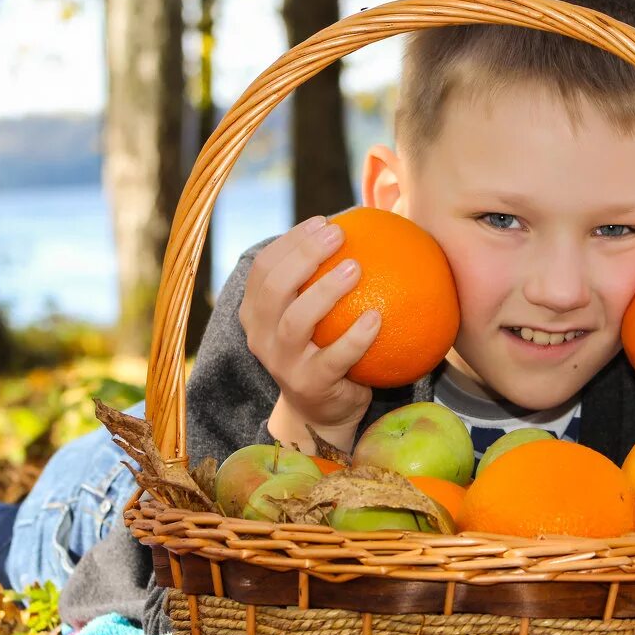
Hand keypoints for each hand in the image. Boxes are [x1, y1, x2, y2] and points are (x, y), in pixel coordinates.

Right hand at [239, 215, 380, 448]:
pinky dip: (356, 337)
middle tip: (339, 234)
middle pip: (274, 289)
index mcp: (256, 313)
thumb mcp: (313, 315)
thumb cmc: (323, 349)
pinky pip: (334, 358)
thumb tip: (362, 229)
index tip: (324, 222)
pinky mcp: (309, 385)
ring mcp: (283, 363)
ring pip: (296, 321)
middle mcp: (261, 336)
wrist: (322, 412)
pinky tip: (377, 317)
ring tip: (355, 268)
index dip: (290, 241)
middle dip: (304, 255)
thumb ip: (321, 280)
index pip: (264, 268)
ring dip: (326, 291)